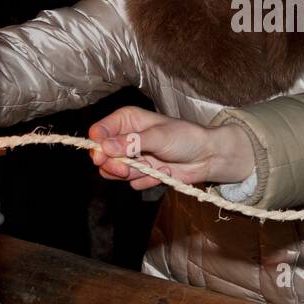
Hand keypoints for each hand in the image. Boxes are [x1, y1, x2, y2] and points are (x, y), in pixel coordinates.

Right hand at [88, 106, 255, 190]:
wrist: (207, 156)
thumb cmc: (186, 137)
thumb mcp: (158, 136)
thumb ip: (131, 142)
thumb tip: (104, 146)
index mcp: (127, 120)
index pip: (99, 131)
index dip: (97, 144)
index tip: (101, 155)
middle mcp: (125, 138)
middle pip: (102, 156)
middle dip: (114, 164)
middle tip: (127, 167)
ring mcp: (133, 157)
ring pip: (115, 172)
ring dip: (133, 173)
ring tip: (153, 167)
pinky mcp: (142, 174)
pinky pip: (134, 183)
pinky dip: (148, 180)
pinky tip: (164, 171)